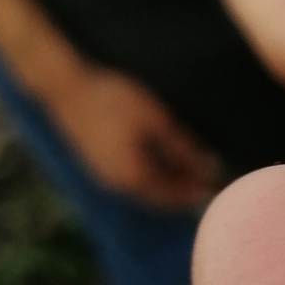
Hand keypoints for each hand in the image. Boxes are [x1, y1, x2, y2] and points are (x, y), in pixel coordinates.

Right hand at [50, 63, 219, 208]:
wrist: (66, 87)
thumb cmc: (113, 99)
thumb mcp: (156, 119)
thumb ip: (182, 146)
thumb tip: (209, 166)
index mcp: (134, 177)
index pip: (173, 196)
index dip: (196, 191)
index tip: (218, 185)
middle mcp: (118, 185)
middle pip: (159, 198)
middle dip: (184, 191)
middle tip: (208, 180)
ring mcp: (105, 176)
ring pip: (145, 190)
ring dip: (168, 184)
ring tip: (191, 171)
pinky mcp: (98, 165)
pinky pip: (132, 180)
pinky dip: (152, 177)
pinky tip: (164, 164)